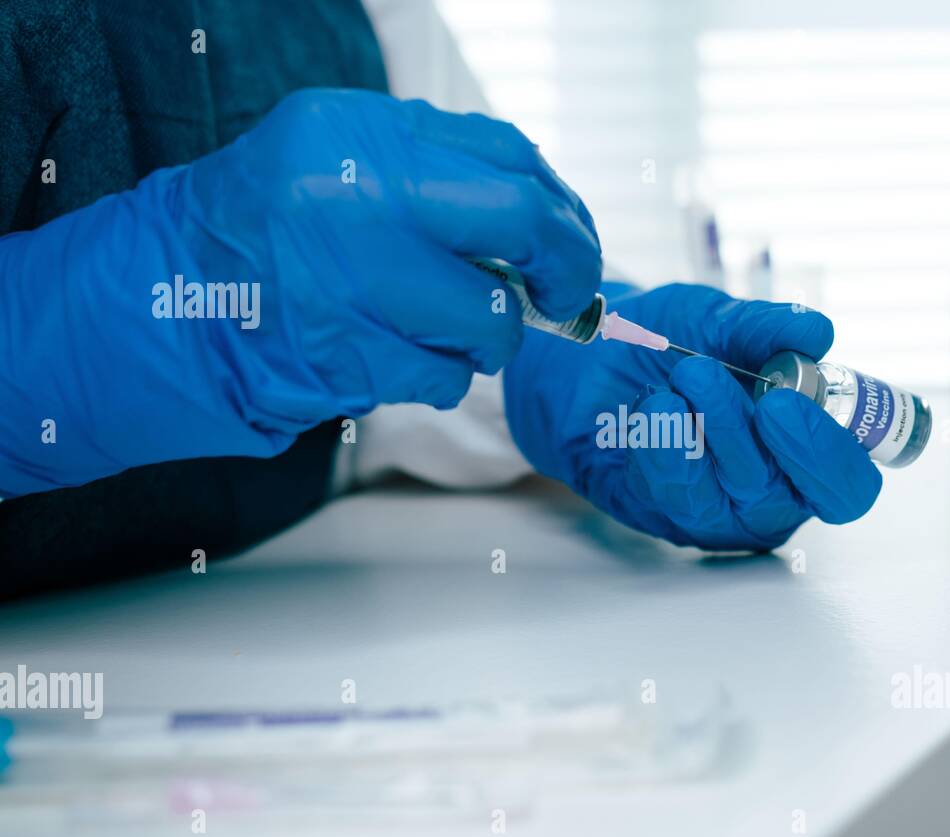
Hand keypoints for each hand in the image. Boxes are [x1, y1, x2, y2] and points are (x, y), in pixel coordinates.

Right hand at [0, 88, 600, 495]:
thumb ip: (433, 172)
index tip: (572, 241)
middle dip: (568, 266)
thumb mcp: (336, 159)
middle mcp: (355, 198)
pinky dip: (440, 377)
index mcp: (357, 132)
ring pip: (491, 320)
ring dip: (491, 338)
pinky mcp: (345, 360)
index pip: (506, 155)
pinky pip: (445, 378)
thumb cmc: (268, 231)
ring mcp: (350, 283)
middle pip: (521, 219)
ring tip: (450, 332)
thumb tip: (547, 218)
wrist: (165, 303)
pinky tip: (398, 359)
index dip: (561, 205)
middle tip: (566, 297)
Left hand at [503, 283, 881, 549]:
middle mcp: (771, 495)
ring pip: (722, 494)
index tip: (785, 401)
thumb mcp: (720, 323)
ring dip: (703, 428)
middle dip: (746, 434)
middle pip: (785, 498)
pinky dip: (661, 443)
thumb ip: (767, 330)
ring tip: (684, 374)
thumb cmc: (674, 346)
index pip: (847, 487)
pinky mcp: (664, 516)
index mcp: (809, 452)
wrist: (594, 362)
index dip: (828, 456)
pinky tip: (652, 405)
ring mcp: (717, 514)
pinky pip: (671, 491)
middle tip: (711, 375)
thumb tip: (817, 333)